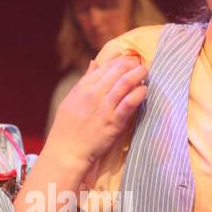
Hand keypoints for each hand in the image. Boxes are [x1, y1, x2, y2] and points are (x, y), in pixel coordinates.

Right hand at [44, 54, 146, 171]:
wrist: (67, 152)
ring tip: (145, 72)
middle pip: (116, 71)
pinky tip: (144, 91)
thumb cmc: (66, 128)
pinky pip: (129, 103)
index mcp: (82, 88)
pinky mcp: (113, 122)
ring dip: (138, 75)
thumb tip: (94, 63)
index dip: (120, 61)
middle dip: (131, 64)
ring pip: (124, 83)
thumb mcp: (71, 99)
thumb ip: (84, 81)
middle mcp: (93, 94)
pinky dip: (139, 94)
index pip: (105, 67)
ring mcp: (103, 108)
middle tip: (140, 65)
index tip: (129, 60)